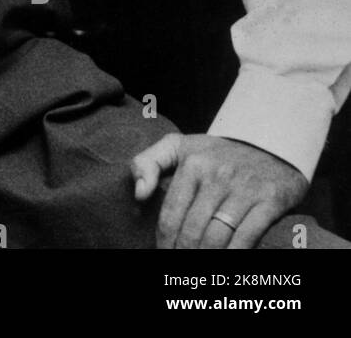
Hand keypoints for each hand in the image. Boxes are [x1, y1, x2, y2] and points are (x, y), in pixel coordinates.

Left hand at [131, 133, 307, 248]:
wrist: (269, 142)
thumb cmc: (216, 152)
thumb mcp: (177, 146)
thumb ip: (147, 162)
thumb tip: (138, 194)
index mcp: (192, 163)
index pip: (172, 211)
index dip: (165, 238)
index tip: (162, 251)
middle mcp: (218, 176)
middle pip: (193, 228)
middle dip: (183, 251)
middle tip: (179, 262)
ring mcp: (245, 189)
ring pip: (217, 235)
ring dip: (205, 255)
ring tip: (198, 266)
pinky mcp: (270, 200)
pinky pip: (247, 236)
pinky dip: (233, 254)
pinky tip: (224, 260)